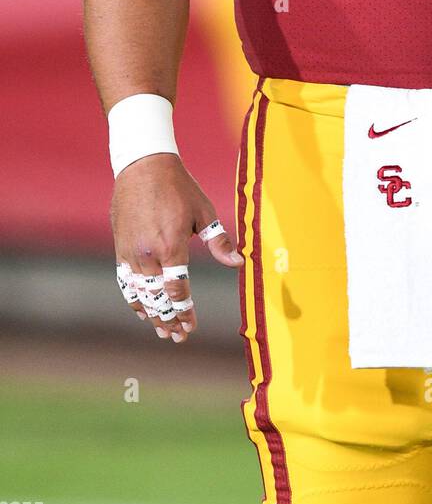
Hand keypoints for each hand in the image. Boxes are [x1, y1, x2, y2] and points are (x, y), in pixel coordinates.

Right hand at [111, 154, 241, 342]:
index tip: (191, 327)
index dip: (185, 312)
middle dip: (169, 320)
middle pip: (158, 297)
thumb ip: (219, 241)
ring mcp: (131, 252)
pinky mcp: (121, 248)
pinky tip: (142, 309)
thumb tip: (239, 262)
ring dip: (151, 314)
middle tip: (178, 337)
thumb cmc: (180, 187)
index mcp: (172, 246)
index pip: (178, 290)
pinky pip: (126, 281)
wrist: (143, 167)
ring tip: (162, 331)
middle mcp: (149, 253)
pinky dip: (134, 298)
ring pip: (140, 293)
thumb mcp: (204, 212)